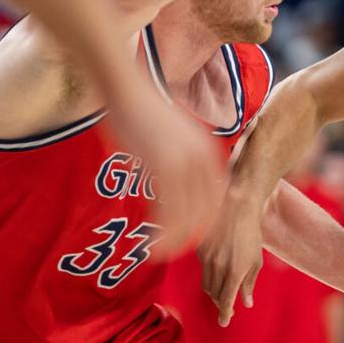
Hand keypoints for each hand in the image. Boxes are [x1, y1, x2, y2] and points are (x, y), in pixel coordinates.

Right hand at [108, 80, 224, 257]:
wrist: (125, 86)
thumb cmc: (141, 111)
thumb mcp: (172, 137)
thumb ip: (181, 159)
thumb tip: (176, 184)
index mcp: (208, 152)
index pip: (219, 198)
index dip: (210, 224)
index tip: (197, 241)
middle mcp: (202, 158)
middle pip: (208, 211)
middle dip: (195, 236)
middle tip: (177, 252)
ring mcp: (184, 161)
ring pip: (189, 216)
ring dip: (175, 241)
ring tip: (160, 255)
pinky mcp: (162, 165)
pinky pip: (168, 209)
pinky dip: (162, 233)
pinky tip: (151, 246)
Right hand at [199, 191, 265, 326]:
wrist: (237, 210)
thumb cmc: (251, 235)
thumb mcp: (256, 261)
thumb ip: (249, 284)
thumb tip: (246, 303)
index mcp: (235, 272)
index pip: (226, 300)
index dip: (224, 313)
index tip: (224, 322)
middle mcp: (218, 267)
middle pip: (214, 294)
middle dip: (220, 303)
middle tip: (227, 307)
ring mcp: (206, 259)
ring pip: (206, 284)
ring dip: (214, 292)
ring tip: (223, 291)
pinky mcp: (199, 250)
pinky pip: (203, 269)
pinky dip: (211, 275)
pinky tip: (219, 269)